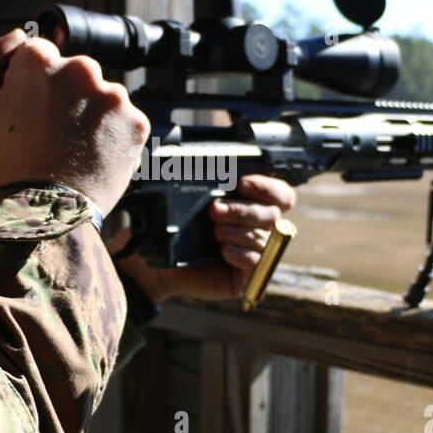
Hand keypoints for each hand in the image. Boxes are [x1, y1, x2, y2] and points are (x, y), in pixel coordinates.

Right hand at [0, 29, 149, 212]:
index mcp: (40, 59)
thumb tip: (17, 36)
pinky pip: (122, 119)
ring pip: (99, 96)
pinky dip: (111, 134)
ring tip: (72, 145)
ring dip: (89, 114)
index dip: (31, 84)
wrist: (49, 207)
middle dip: (65, 95)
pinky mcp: (135, 120)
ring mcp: (112, 95)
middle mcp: (81, 68)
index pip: (39, 55)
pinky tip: (92, 152)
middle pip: (73, 72)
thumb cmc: (12, 158)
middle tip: (50, 131)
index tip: (29, 110)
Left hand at [112, 175, 296, 302]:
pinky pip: (255, 261)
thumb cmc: (170, 228)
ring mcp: (256, 253)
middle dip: (243, 209)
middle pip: (272, 214)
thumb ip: (203, 180)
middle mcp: (257, 227)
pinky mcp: (247, 276)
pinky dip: (239, 252)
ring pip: (263, 237)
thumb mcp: (187, 199)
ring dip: (238, 231)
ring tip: (214, 231)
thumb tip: (203, 156)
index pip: (280, 194)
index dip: (268, 186)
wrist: (152, 263)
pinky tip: (222, 251)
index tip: (243, 183)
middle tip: (214, 209)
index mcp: (251, 205)